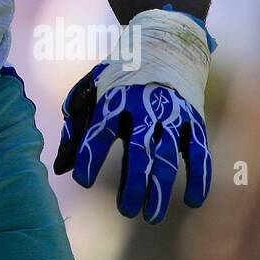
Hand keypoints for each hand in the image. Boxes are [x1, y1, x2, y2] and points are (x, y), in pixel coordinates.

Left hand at [53, 62, 211, 222]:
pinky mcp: (194, 119)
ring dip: (161, 188)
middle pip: (139, 149)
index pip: (98, 130)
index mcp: (114, 98)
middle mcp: (144, 106)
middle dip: (133, 183)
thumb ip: (75, 128)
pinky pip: (199, 152)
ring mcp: (172, 113)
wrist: (165, 44)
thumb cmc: (120, 77)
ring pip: (168, 155)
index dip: (89, 156)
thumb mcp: (92, 91)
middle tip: (126, 210)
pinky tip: (192, 200)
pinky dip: (199, 177)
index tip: (82, 181)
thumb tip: (60, 169)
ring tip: (151, 215)